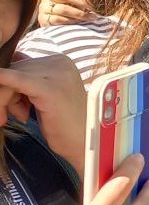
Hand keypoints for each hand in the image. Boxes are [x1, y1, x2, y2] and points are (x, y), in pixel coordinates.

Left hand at [0, 53, 87, 173]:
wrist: (85, 143)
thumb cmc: (64, 124)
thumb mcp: (44, 94)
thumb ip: (29, 77)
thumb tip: (9, 62)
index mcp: (60, 61)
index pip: (22, 64)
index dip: (11, 85)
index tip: (14, 106)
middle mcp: (60, 62)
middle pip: (16, 69)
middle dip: (7, 93)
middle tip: (14, 115)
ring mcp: (56, 74)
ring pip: (12, 77)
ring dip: (6, 100)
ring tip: (22, 116)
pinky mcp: (50, 89)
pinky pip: (17, 81)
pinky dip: (4, 88)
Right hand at [37, 0, 95, 28]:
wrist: (54, 23)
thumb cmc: (68, 8)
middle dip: (80, 2)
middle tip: (90, 8)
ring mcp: (44, 7)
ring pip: (62, 9)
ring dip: (78, 13)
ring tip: (88, 17)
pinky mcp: (43, 19)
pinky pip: (58, 19)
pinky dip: (70, 21)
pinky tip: (78, 22)